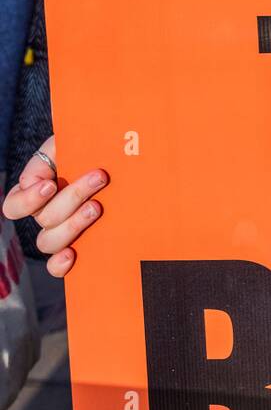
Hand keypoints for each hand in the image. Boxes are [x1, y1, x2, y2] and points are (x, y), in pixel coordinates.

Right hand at [1, 136, 107, 277]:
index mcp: (34, 192)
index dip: (30, 198)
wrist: (116, 166)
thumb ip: (58, 148)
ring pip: (49, 241)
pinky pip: (55, 267)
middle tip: (100, 177)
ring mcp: (58, 234)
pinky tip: (73, 254)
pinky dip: (60, 264)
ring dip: (74, 224)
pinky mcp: (74, 249)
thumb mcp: (73, 143)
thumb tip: (53, 161)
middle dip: (73, 196)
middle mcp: (43, 215)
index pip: (15, 205)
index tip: (51, 184)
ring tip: (97, 207)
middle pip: (45, 218)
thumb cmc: (90, 151)